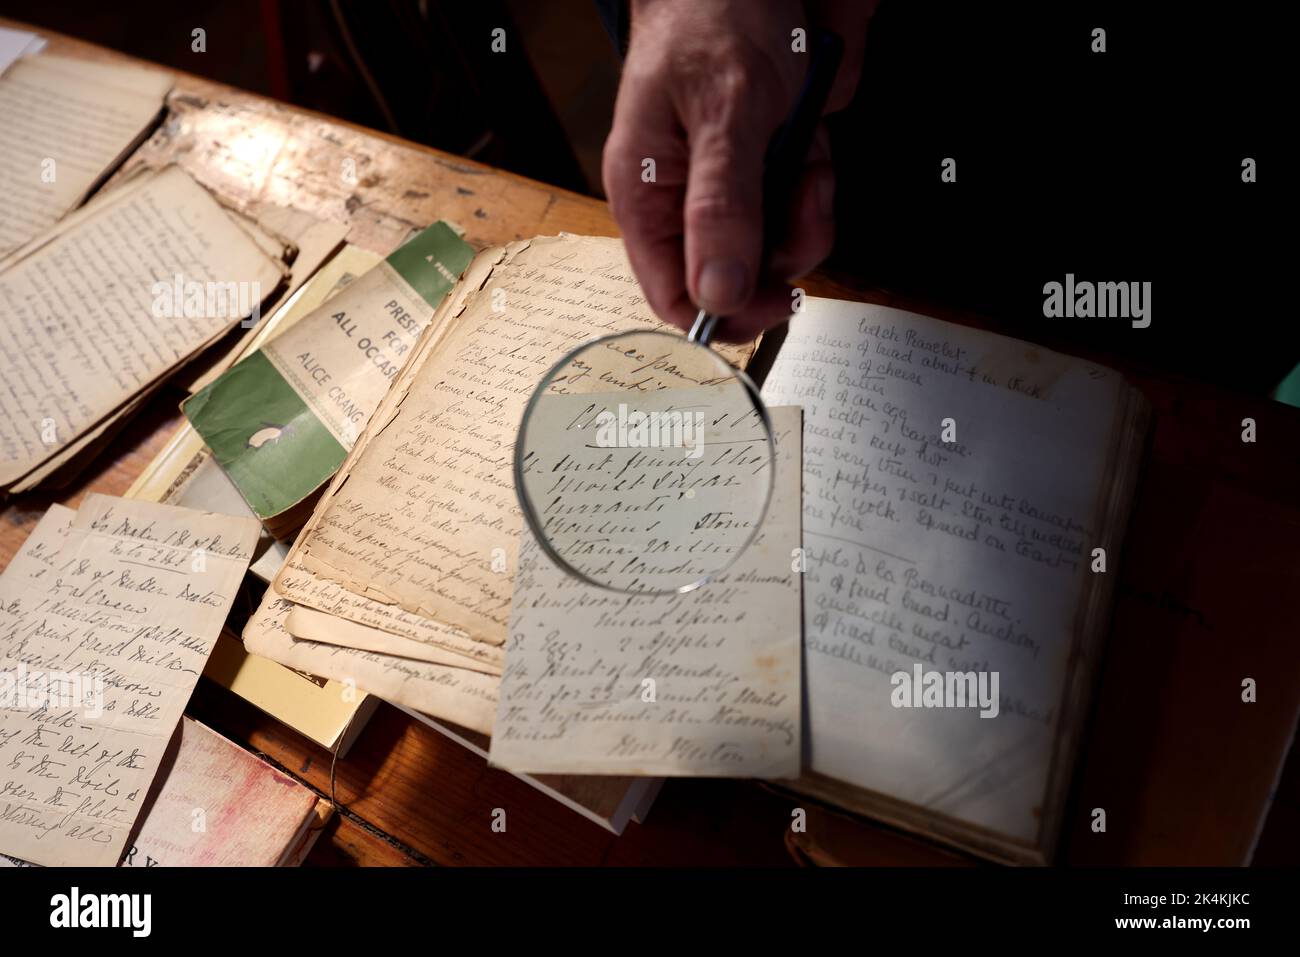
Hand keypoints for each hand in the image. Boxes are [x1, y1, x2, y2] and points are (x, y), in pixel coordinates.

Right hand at [603, 0, 870, 340]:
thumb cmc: (713, 18)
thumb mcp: (725, 113)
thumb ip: (721, 207)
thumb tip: (717, 293)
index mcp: (646, 196)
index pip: (672, 294)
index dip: (722, 313)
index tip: (772, 299)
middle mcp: (683, 201)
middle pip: (734, 279)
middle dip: (780, 252)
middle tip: (800, 202)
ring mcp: (727, 188)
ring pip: (774, 249)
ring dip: (806, 214)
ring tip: (803, 159)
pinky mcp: (763, 172)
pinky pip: (797, 211)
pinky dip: (816, 186)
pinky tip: (809, 144)